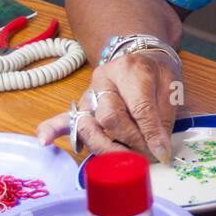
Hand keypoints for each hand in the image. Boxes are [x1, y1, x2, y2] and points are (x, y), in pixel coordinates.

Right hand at [37, 52, 180, 161]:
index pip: (139, 106)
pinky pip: (61, 119)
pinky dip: (52, 130)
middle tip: (147, 152)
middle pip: (110, 116)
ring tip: (123, 159)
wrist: (138, 55)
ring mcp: (89, 95)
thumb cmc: (155, 72)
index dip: (152, 132)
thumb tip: (160, 148)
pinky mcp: (81, 108)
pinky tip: (44, 141)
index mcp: (130, 69)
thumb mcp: (171, 85)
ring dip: (107, 148)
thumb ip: (165, 115)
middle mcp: (104, 81)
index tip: (162, 151)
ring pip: (89, 125)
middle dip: (130, 140)